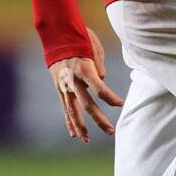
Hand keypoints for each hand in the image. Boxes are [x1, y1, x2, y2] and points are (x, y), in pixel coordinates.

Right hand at [49, 27, 123, 141]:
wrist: (56, 35)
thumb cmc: (80, 38)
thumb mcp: (94, 46)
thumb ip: (99, 66)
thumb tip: (101, 79)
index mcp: (84, 68)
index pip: (99, 88)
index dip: (110, 97)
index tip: (120, 103)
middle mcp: (73, 80)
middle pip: (87, 104)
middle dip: (99, 119)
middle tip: (110, 131)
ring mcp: (64, 86)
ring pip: (72, 111)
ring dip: (81, 127)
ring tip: (87, 140)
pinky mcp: (59, 88)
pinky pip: (65, 108)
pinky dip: (69, 121)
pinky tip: (74, 134)